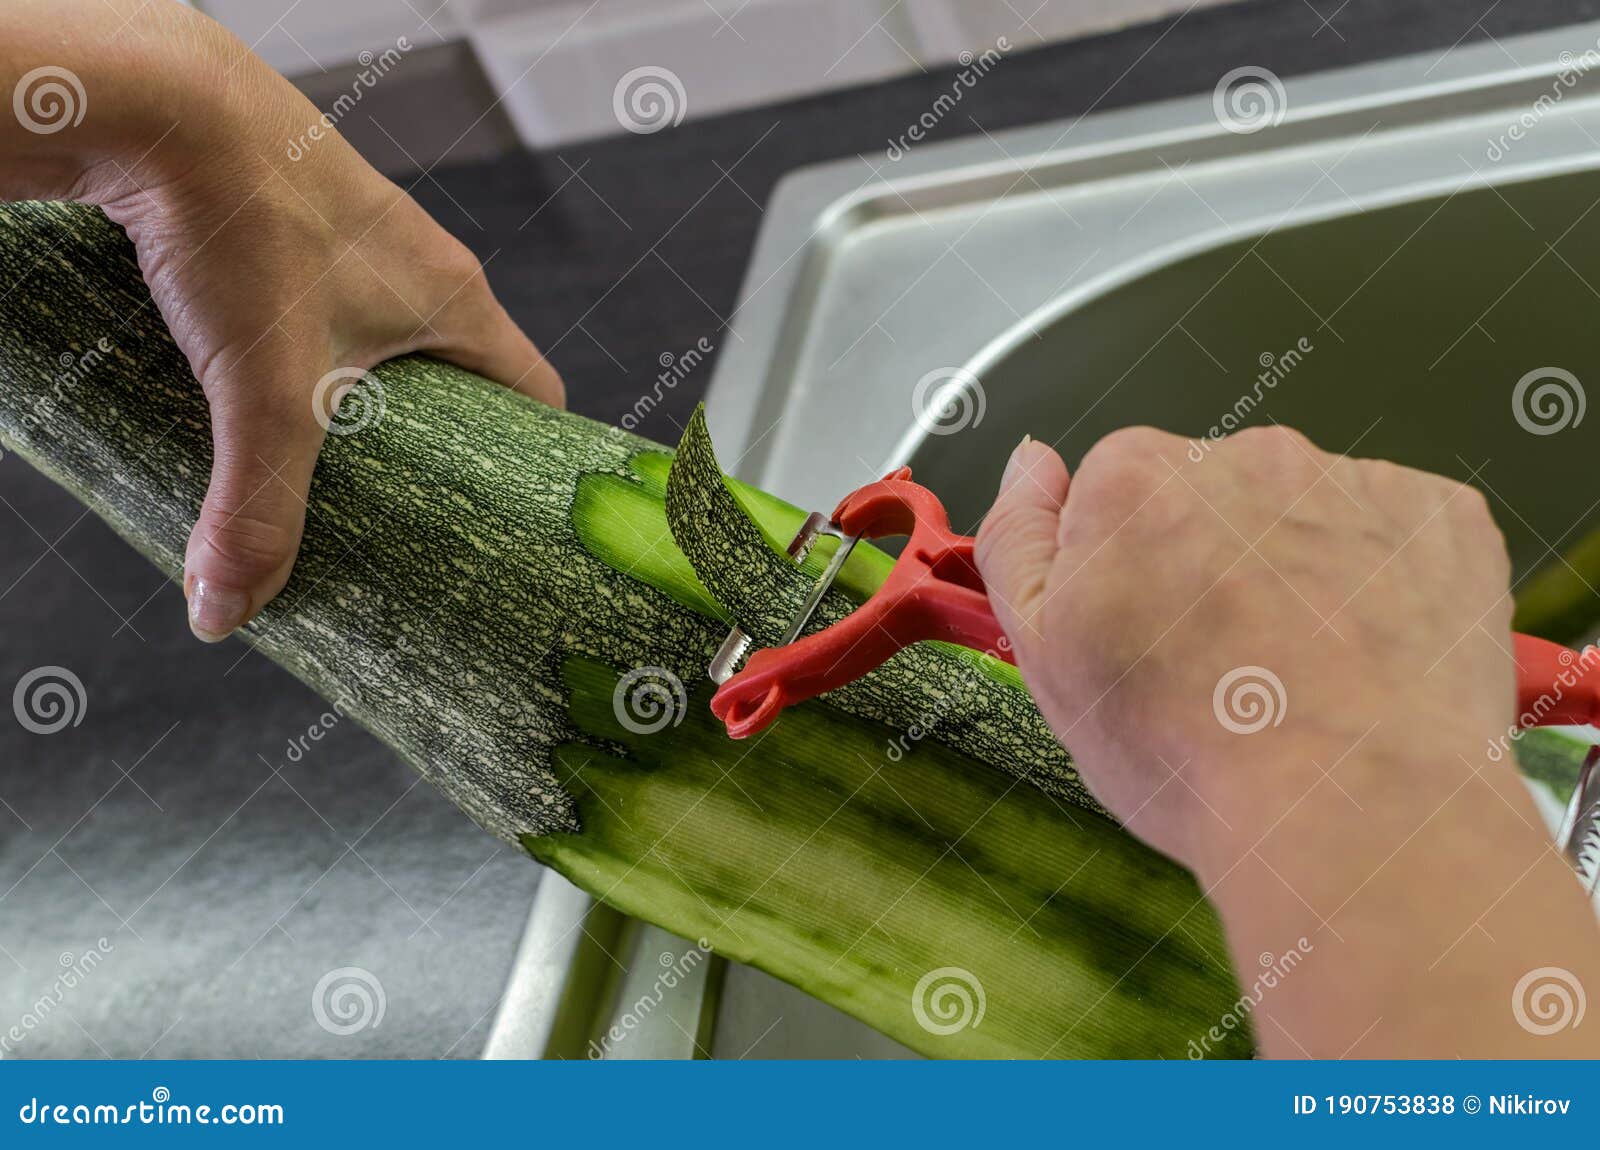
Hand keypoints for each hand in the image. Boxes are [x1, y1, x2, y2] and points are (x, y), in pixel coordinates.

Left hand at [2, 1, 561, 640]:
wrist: (159, 100)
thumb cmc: (246, 218)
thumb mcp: (265, 392)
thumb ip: (255, 508)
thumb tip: (224, 611)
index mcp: (454, 301)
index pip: (536, 395)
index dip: (533, 465)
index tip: (511, 522)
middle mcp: (418, 262)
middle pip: (461, 375)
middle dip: (437, 447)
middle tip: (402, 512)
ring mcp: (354, 234)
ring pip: (385, 336)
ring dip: (364, 397)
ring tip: (321, 458)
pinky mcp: (286, 215)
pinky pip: (322, 299)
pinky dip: (301, 346)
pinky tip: (249, 377)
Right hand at [974, 425, 1512, 866]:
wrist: (1352, 807)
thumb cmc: (1188, 750)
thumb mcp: (1046, 657)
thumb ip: (1017, 539)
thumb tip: (1030, 464)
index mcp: (1136, 478)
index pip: (1113, 498)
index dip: (1123, 573)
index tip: (1143, 638)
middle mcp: (1245, 455)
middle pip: (1211, 496)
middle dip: (1212, 561)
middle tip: (1222, 668)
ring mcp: (1352, 481)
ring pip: (1305, 514)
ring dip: (1299, 569)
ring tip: (1303, 676)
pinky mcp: (1442, 518)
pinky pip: (1395, 531)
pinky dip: (1384, 580)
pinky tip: (1368, 657)